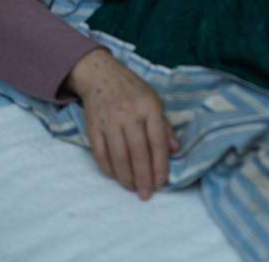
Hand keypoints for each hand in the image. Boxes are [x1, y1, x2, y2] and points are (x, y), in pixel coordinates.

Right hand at [65, 48, 178, 199]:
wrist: (100, 74)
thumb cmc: (132, 89)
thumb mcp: (153, 100)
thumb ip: (164, 125)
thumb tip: (175, 150)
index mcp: (149, 106)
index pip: (157, 140)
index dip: (160, 164)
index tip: (162, 182)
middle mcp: (129, 113)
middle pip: (138, 152)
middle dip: (143, 177)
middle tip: (146, 194)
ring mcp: (109, 121)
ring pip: (119, 157)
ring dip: (126, 177)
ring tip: (132, 188)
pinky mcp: (93, 127)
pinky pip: (100, 154)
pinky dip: (108, 169)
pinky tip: (116, 177)